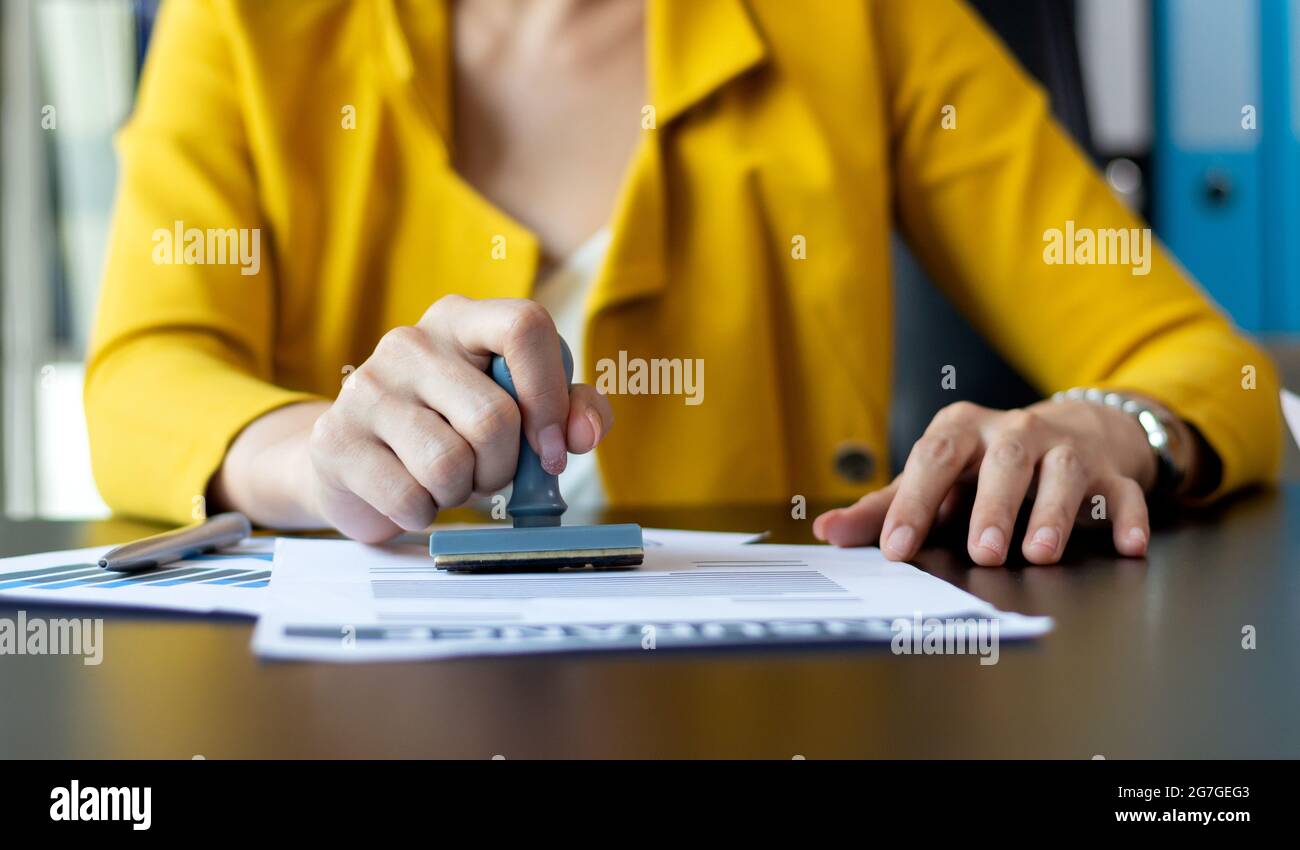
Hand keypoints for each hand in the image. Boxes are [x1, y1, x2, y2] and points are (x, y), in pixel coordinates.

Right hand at [213, 296, 612, 542]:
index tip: (552, 445)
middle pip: (493, 417)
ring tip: (445, 480)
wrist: (357, 463)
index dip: (551, 394)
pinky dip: (424, 513)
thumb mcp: (518, 412)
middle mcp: (410, 342)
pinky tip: (411, 495)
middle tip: (487, 472)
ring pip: (450, 464)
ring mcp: (366, 389)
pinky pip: (409, 498)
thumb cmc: (453, 431)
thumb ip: (570, 410)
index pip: (525, 326)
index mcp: (461, 320)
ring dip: (462, 492)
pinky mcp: (335, 441)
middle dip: (503, 466)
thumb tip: (584, 432)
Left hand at [812, 400, 1159, 565]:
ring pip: (1064, 472)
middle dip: (993, 505)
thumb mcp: (934, 478)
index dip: (913, 502)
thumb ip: (885, 507)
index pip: (933, 460)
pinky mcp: (1112, 471)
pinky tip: (1126, 545)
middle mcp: (1016, 431)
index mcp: (962, 430)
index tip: (896, 548)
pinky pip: (1124, 491)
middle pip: (1005, 459)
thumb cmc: (985, 464)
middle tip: (982, 552)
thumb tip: (827, 532)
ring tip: (1040, 552)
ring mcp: (1067, 448)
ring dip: (1054, 512)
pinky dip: (1127, 517)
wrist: (1071, 431)